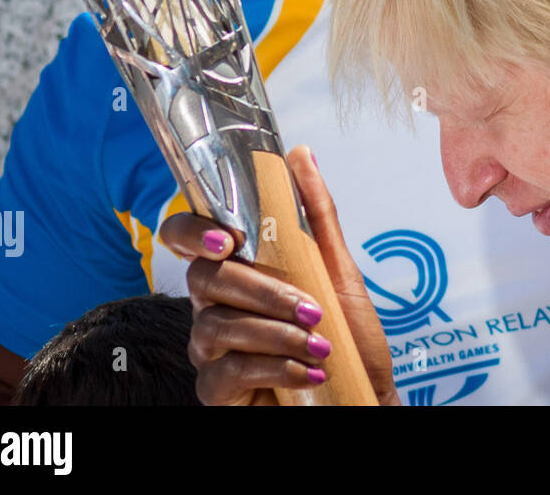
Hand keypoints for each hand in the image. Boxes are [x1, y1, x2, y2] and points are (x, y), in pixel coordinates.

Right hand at [158, 145, 398, 404]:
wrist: (363, 395)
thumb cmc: (348, 336)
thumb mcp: (338, 269)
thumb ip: (316, 213)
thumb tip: (300, 154)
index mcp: (237, 269)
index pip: (186, 236)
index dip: (191, 231)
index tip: (228, 239)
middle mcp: (214, 305)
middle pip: (204, 278)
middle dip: (263, 291)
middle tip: (312, 308)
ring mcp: (210, 349)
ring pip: (215, 326)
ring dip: (276, 333)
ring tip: (321, 344)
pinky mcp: (215, 390)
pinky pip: (225, 373)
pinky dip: (274, 368)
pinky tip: (308, 373)